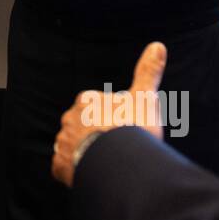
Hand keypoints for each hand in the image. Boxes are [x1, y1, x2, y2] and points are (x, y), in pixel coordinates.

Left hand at [50, 41, 166, 185]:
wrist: (118, 162)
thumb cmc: (132, 126)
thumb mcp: (144, 96)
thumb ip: (148, 72)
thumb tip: (157, 45)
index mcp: (86, 100)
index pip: (97, 105)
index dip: (114, 116)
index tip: (127, 126)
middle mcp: (70, 119)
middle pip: (84, 125)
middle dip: (98, 134)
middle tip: (119, 147)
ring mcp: (63, 143)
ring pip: (73, 146)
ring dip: (86, 152)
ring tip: (108, 163)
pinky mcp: (61, 167)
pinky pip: (65, 168)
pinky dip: (76, 171)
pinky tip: (92, 174)